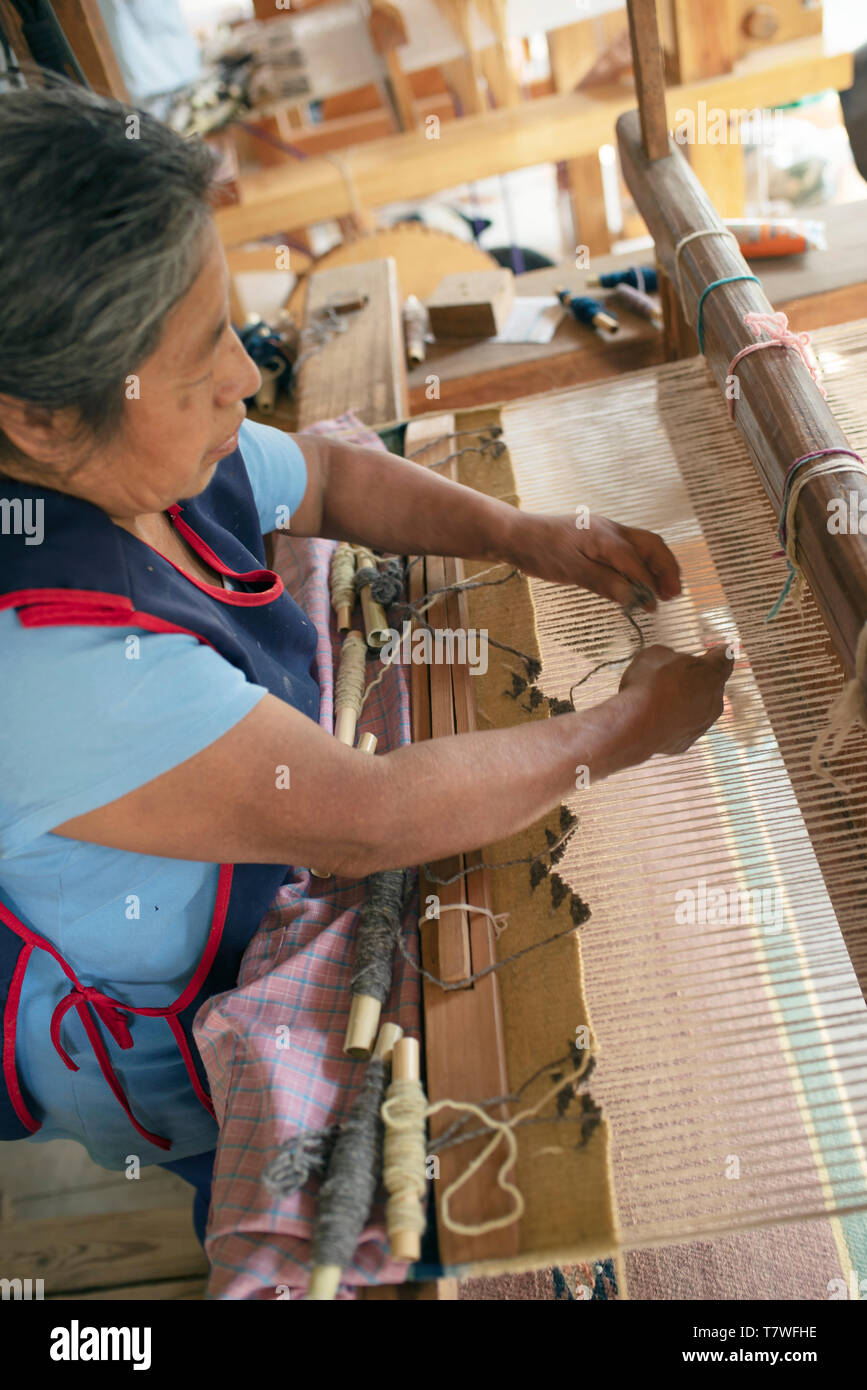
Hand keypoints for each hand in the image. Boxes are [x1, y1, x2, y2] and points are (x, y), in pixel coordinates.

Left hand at [515, 514, 680, 610]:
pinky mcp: (599, 538)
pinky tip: (640, 582)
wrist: (517, 535)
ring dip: (658, 567)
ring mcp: (607, 532)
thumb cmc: (540, 552)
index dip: (649, 586)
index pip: (638, 563)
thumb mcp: (571, 571)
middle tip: (674, 595)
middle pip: (653, 546)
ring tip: (665, 591)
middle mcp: (612, 530)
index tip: (654, 608)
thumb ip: (604, 582)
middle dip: (667, 570)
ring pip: (645, 546)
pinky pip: (630, 549)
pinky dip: (642, 565)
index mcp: (607, 537)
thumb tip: (634, 597)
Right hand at [619, 644, 732, 757]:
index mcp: (711, 671)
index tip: (719, 652)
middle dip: (695, 680)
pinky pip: (683, 726)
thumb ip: (669, 656)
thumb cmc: (649, 685)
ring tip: (659, 699)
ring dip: (684, 702)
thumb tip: (667, 661)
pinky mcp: (688, 740)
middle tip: (674, 676)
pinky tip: (655, 717)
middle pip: (710, 685)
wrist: (637, 723)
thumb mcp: (655, 654)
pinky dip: (673, 721)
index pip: (724, 658)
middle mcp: (714, 698)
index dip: (719, 653)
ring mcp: (703, 722)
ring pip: (698, 708)